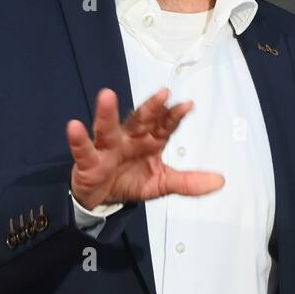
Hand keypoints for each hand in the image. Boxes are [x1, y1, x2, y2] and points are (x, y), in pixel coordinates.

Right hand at [66, 87, 224, 210]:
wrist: (103, 200)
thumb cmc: (131, 180)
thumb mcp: (162, 184)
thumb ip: (188, 182)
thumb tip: (221, 181)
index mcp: (150, 141)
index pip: (165, 125)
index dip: (175, 116)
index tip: (188, 106)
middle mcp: (129, 138)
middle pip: (140, 120)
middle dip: (151, 108)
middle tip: (162, 94)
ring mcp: (107, 147)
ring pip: (108, 128)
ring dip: (107, 113)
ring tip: (107, 95)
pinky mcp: (89, 161)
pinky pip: (83, 149)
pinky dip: (78, 139)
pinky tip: (74, 126)